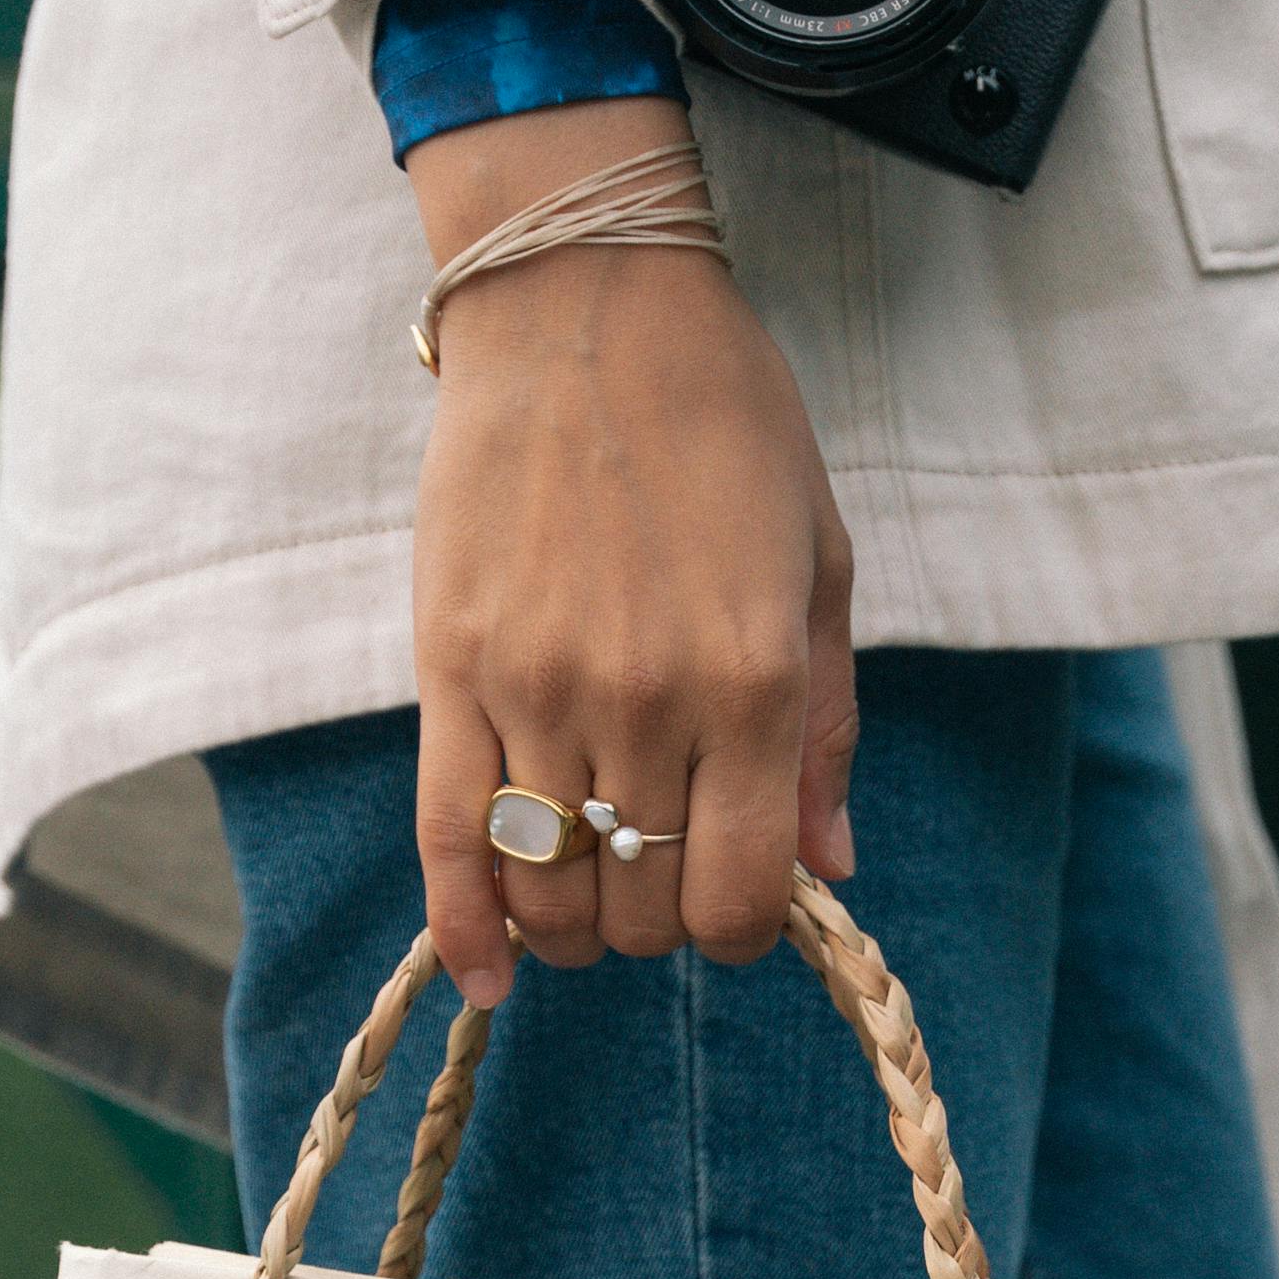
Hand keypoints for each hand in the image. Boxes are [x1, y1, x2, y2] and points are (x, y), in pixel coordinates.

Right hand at [406, 97, 857, 1008]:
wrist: (585, 304)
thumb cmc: (725, 424)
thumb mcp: (820, 566)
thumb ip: (827, 731)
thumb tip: (831, 869)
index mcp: (753, 681)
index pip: (740, 895)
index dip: (743, 927)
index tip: (739, 896)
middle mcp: (645, 700)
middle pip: (643, 908)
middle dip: (660, 919)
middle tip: (662, 868)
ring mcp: (537, 688)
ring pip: (548, 891)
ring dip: (575, 923)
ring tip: (590, 889)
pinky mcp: (449, 666)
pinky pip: (446, 837)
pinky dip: (467, 927)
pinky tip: (491, 974)